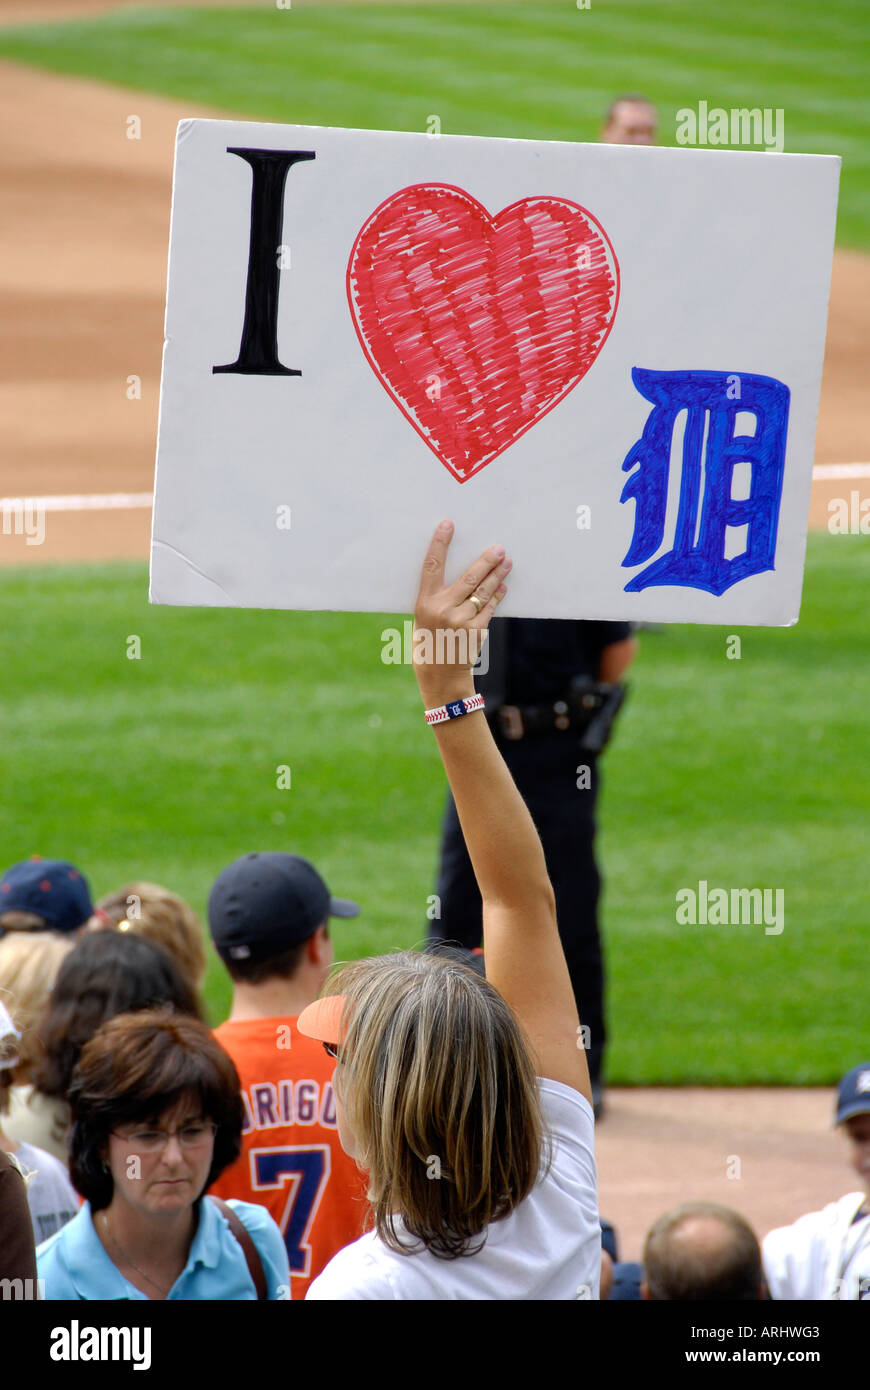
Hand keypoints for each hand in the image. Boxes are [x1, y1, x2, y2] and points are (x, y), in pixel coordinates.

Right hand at [413, 520, 511, 703]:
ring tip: (507, 562)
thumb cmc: (429, 642)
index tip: (448, 525)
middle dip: (486, 560)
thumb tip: (462, 574)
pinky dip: (497, 596)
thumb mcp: (423, 619)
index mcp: (424, 603)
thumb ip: (437, 598)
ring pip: (483, 591)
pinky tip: (503, 587)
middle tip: (498, 548)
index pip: (431, 566)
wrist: (439, 676)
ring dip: (497, 575)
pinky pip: (490, 608)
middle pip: (468, 577)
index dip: (439, 544)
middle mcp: (442, 610)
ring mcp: (460, 621)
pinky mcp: (476, 632)